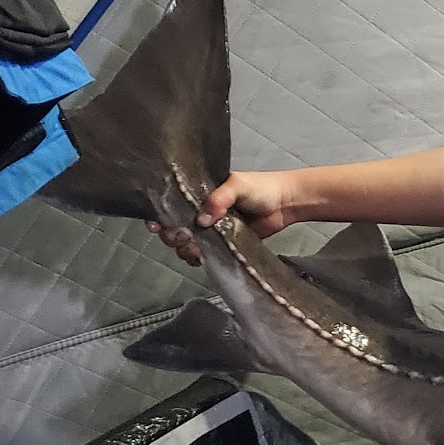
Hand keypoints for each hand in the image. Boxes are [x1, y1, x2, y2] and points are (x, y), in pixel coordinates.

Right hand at [147, 171, 296, 265]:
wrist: (286, 204)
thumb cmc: (262, 188)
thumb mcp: (238, 185)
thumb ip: (220, 199)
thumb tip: (202, 219)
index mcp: (198, 193)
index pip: (170, 203)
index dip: (159, 214)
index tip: (157, 224)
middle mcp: (199, 210)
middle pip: (173, 226)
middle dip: (172, 234)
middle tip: (184, 236)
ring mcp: (210, 228)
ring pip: (185, 242)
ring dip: (184, 248)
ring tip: (194, 249)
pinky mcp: (221, 242)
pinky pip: (203, 252)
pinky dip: (197, 258)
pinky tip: (200, 259)